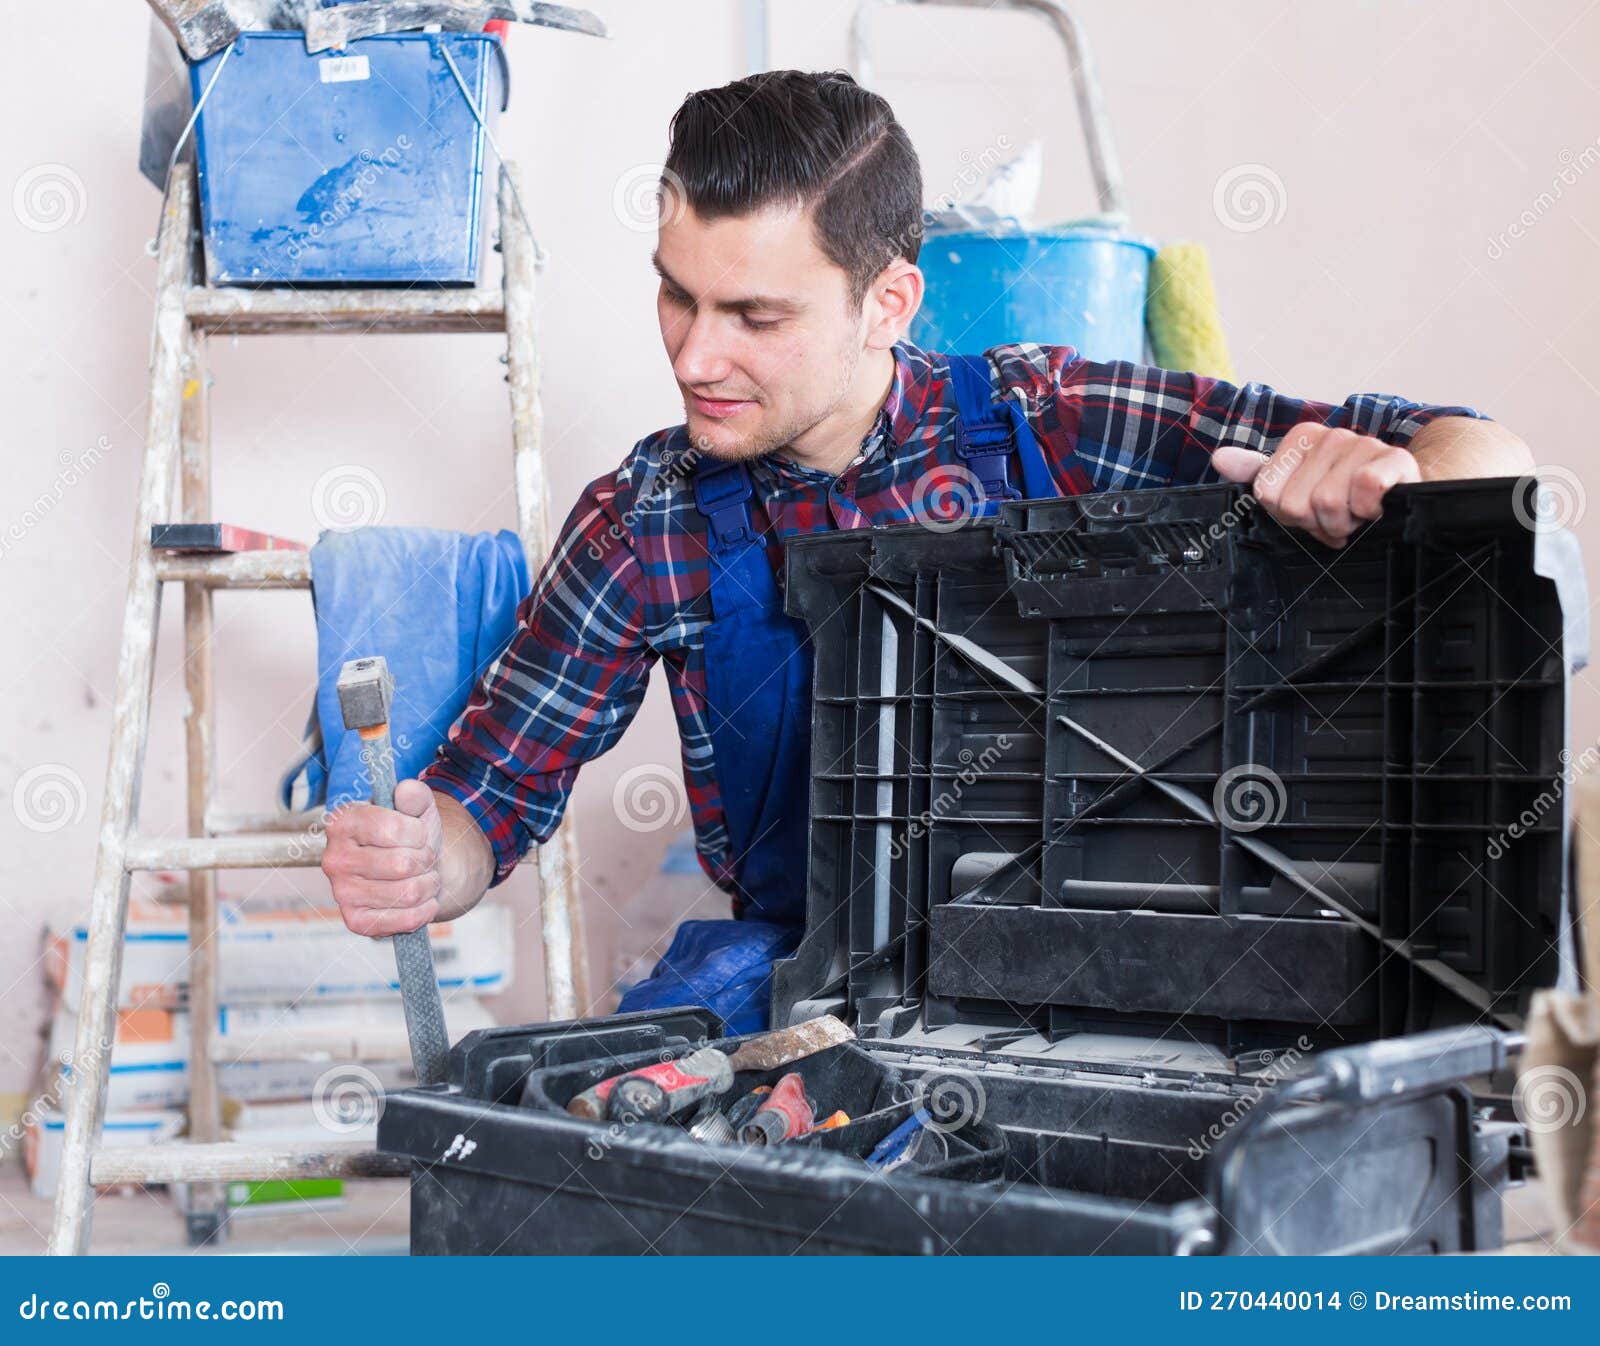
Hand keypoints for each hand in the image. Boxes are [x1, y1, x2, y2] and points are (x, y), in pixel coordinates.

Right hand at [321, 779, 443, 936]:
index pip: (393, 829)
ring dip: (429, 884)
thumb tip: (406, 790)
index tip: (417, 833)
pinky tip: (422, 899)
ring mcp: (342, 893)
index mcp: (342, 822)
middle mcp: (334, 859)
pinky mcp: (356, 921)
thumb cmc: (410, 836)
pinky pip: (406, 919)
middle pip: (402, 864)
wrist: (412, 870)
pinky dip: (426, 908)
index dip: (418, 833)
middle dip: (426, 860)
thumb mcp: (417, 808)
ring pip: (408, 892)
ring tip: (424, 876)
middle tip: (423, 857)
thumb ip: (415, 795)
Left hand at [1211, 425, 1420, 548]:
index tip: (1308, 510)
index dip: (1287, 515)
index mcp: (1301, 438)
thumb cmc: (1345, 489)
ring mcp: (1363, 444)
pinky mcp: (1394, 459)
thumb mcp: (1295, 482)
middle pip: (1296, 505)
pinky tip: (1375, 508)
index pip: (1267, 495)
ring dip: (1343, 523)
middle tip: (1334, 517)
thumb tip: (1219, 458)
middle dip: (1315, 524)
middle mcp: (1330, 436)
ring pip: (1328, 503)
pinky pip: (1366, 490)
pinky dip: (1369, 510)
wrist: (1403, 488)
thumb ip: (1256, 473)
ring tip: (1355, 514)